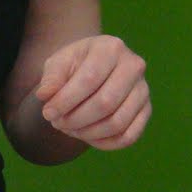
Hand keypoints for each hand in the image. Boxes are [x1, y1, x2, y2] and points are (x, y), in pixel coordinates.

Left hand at [33, 34, 149, 149]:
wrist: (95, 69)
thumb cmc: (75, 66)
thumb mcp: (58, 64)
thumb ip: (51, 78)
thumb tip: (45, 94)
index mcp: (110, 48)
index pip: (89, 79)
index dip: (65, 101)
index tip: (47, 113)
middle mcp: (133, 66)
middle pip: (105, 103)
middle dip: (76, 119)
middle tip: (57, 123)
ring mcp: (143, 89)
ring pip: (117, 123)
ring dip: (88, 133)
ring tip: (70, 129)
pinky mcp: (146, 110)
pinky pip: (129, 136)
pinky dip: (105, 143)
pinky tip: (87, 137)